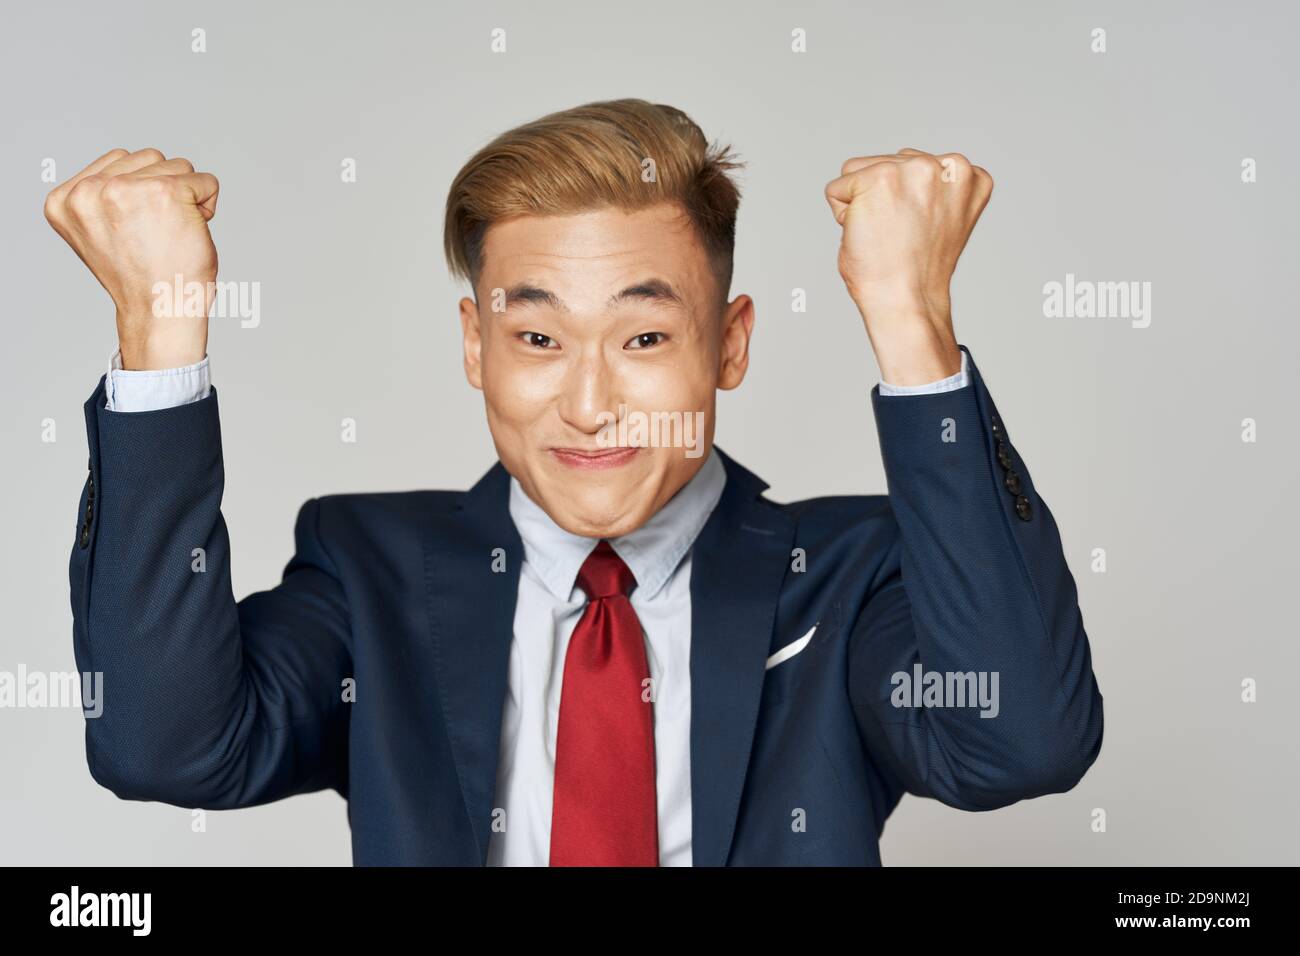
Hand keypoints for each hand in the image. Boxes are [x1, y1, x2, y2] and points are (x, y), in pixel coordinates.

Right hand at [44, 148, 219, 369]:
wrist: (160, 311)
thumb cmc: (139, 276)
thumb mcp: (99, 230)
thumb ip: (101, 196)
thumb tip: (123, 165)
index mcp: (63, 200)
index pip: (118, 162)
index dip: (140, 194)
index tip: (136, 232)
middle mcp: (88, 191)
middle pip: (148, 158)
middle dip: (164, 190)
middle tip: (159, 234)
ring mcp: (124, 189)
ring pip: (176, 165)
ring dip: (186, 197)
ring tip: (173, 233)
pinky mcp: (164, 191)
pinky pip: (205, 180)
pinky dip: (208, 205)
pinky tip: (191, 233)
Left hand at [825, 148, 991, 384]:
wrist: (907, 300)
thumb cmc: (917, 272)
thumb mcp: (939, 218)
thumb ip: (926, 190)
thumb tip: (904, 176)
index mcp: (968, 176)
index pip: (909, 166)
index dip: (901, 203)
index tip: (915, 232)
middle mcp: (949, 165)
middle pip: (884, 163)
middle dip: (880, 200)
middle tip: (897, 238)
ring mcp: (915, 167)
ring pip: (858, 171)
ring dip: (861, 204)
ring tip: (884, 236)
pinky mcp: (880, 177)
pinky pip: (836, 188)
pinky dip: (841, 215)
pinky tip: (867, 236)